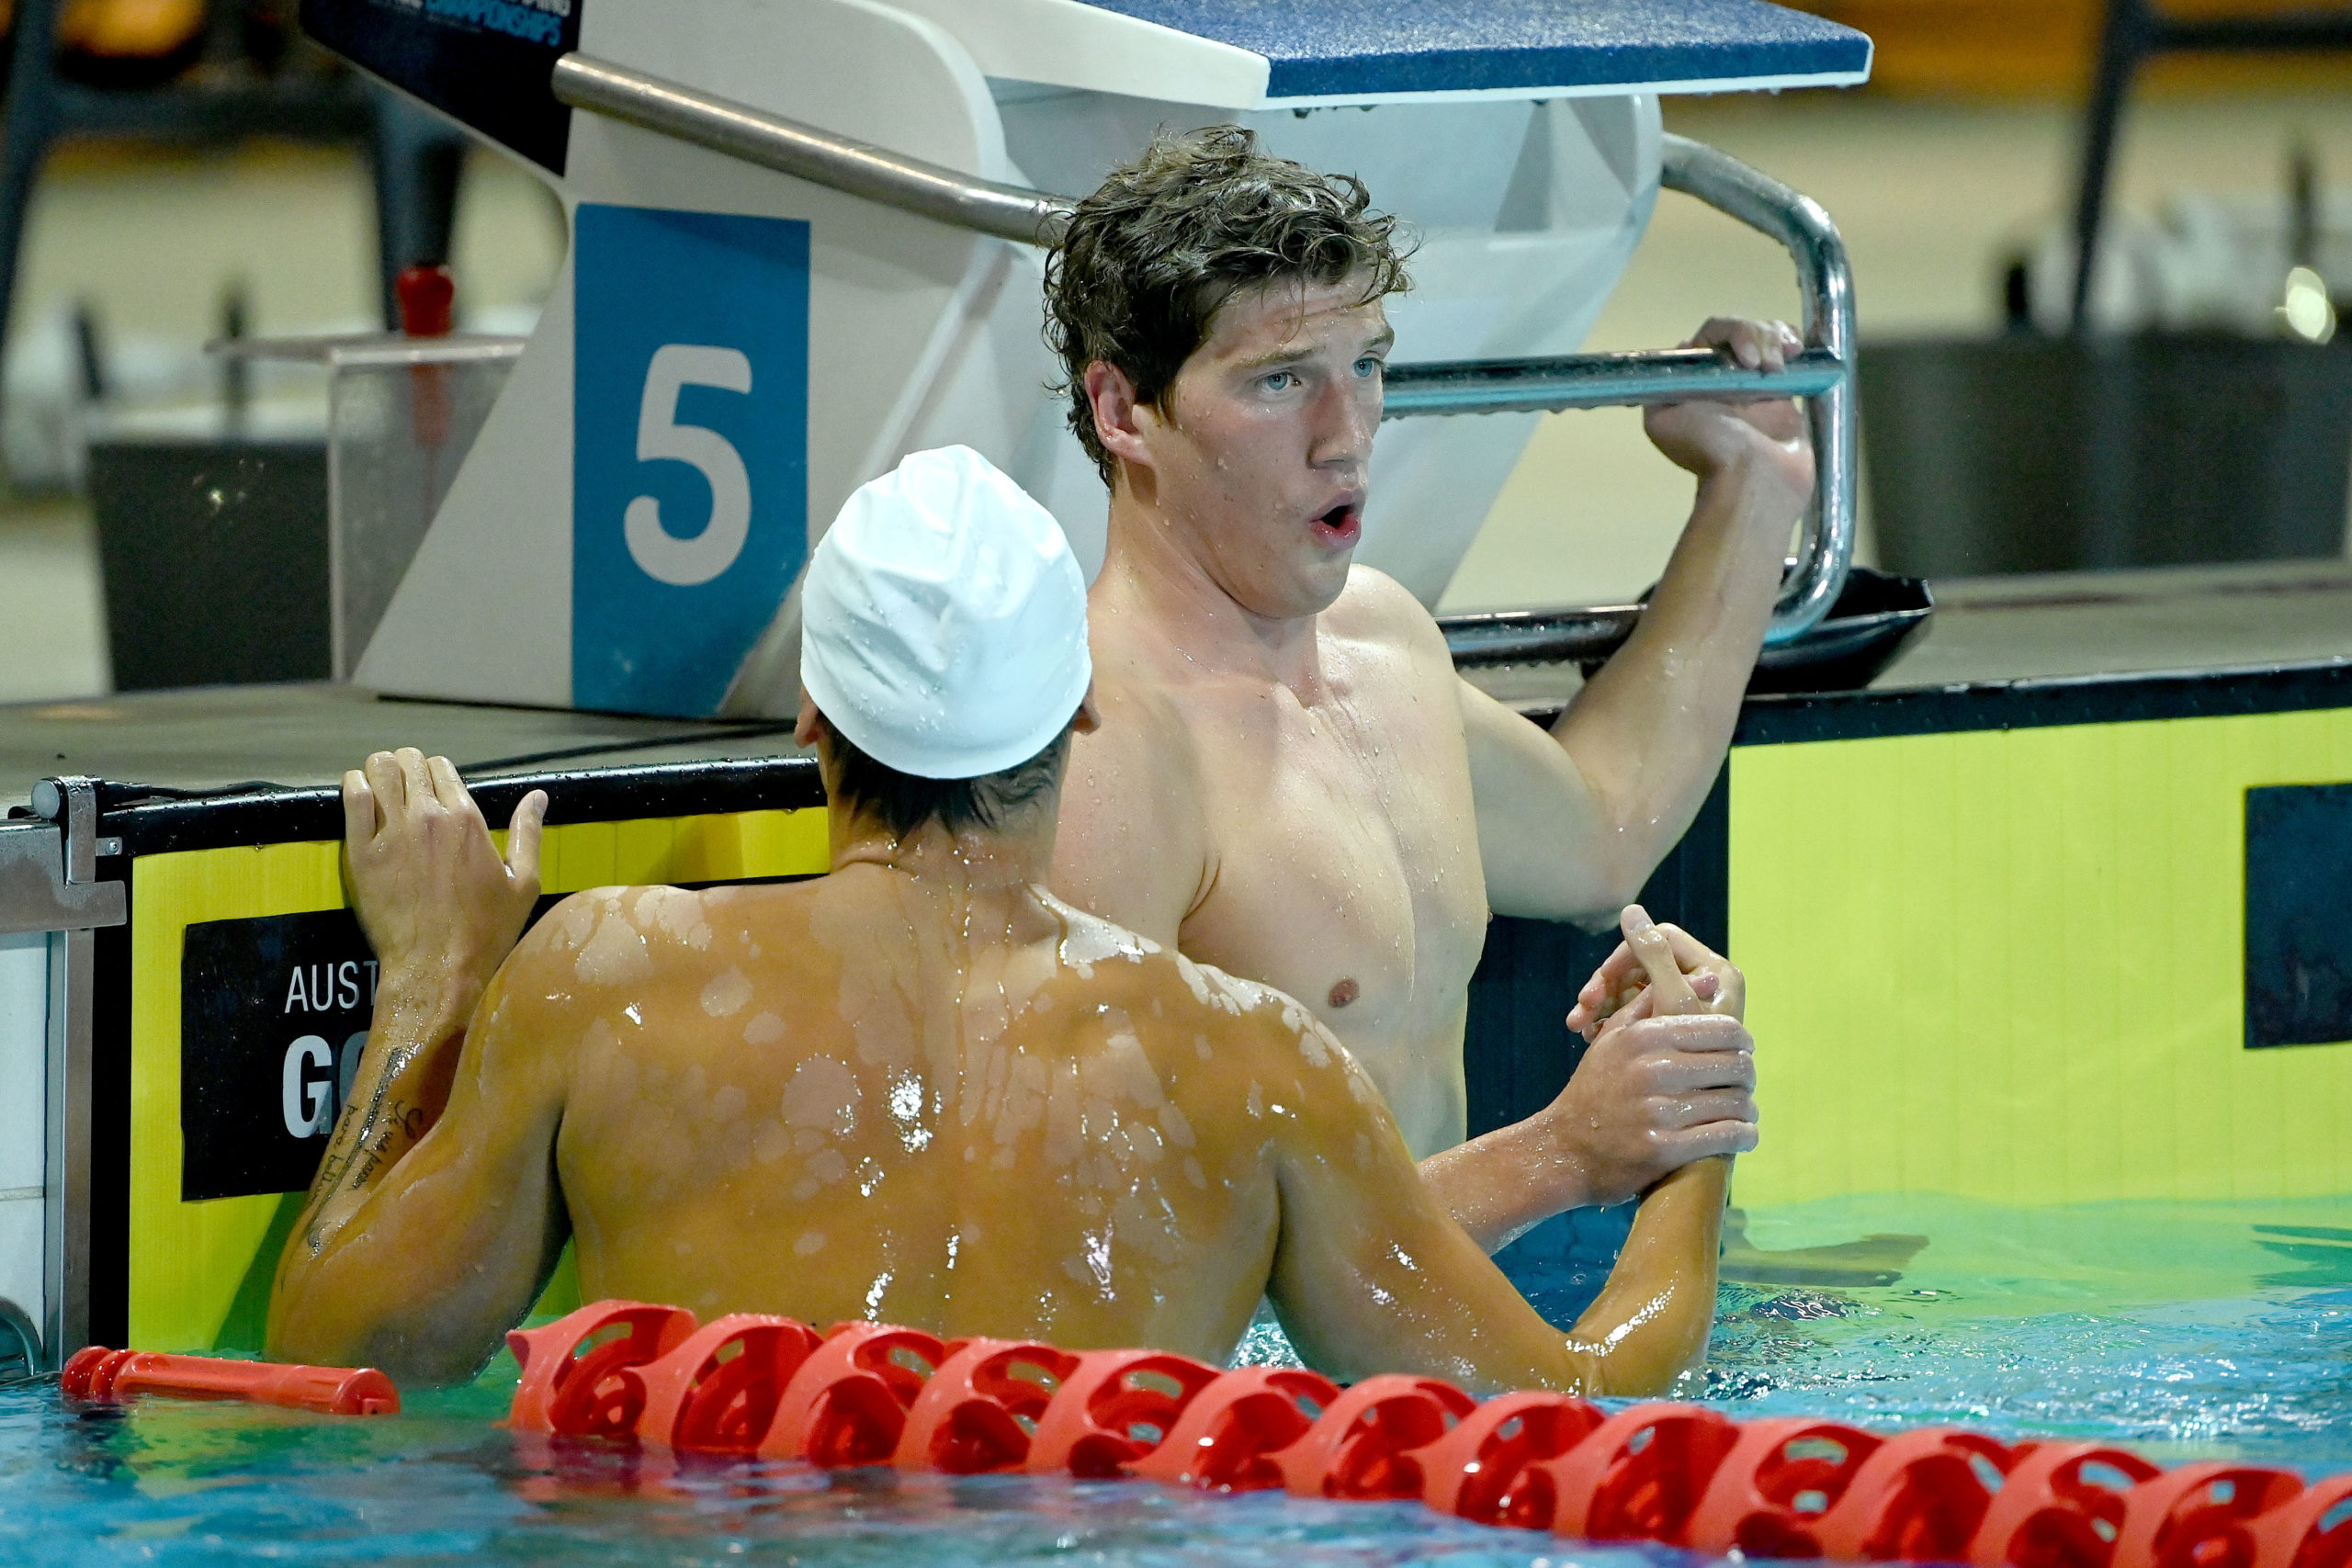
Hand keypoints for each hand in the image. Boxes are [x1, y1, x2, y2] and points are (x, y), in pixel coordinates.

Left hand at [343, 749, 546, 1004]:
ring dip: (380, 772)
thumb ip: (529, 833)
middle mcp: (428, 819)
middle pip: (408, 760)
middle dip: (407, 767)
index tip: (432, 790)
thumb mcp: (523, 883)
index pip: (441, 766)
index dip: (435, 773)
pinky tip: (362, 800)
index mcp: (467, 821)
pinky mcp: (362, 854)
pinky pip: (351, 797)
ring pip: (378, 769)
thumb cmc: (485, 932)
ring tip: (382, 790)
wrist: (438, 969)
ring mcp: (392, 834)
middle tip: (406, 789)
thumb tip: (538, 797)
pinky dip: (355, 788)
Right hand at [1541, 906, 1756, 1206]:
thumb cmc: (1596, 1088)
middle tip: (1743, 1084)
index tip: (1741, 1051)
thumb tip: (1708, 977)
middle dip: (1747, 1076)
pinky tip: (1742, 1135)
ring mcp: (1658, 1111)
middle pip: (1736, 1064)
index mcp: (1646, 1036)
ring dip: (1747, 1109)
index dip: (1742, 1041)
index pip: (1723, 1028)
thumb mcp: (1615, 1037)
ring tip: (1744, 1112)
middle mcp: (1653, 1069)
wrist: (1566, 1150)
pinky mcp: (1664, 1149)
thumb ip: (1658, 1003)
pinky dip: (1743, 1136)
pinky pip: (1726, 1136)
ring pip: (1735, 1102)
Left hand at [1642, 317, 1813, 502]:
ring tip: (1779, 370)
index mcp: (1692, 379)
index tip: (1745, 359)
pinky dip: (1791, 341)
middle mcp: (1721, 376)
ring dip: (1775, 341)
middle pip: (1739, 330)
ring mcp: (1752, 380)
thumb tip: (1682, 352)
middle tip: (1765, 367)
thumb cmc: (1711, 450)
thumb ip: (1661, 385)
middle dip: (1756, 337)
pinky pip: (1786, 348)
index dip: (1730, 335)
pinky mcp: (1782, 387)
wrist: (1758, 477)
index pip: (1711, 334)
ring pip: (1765, 333)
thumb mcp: (1661, 421)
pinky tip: (1796, 353)